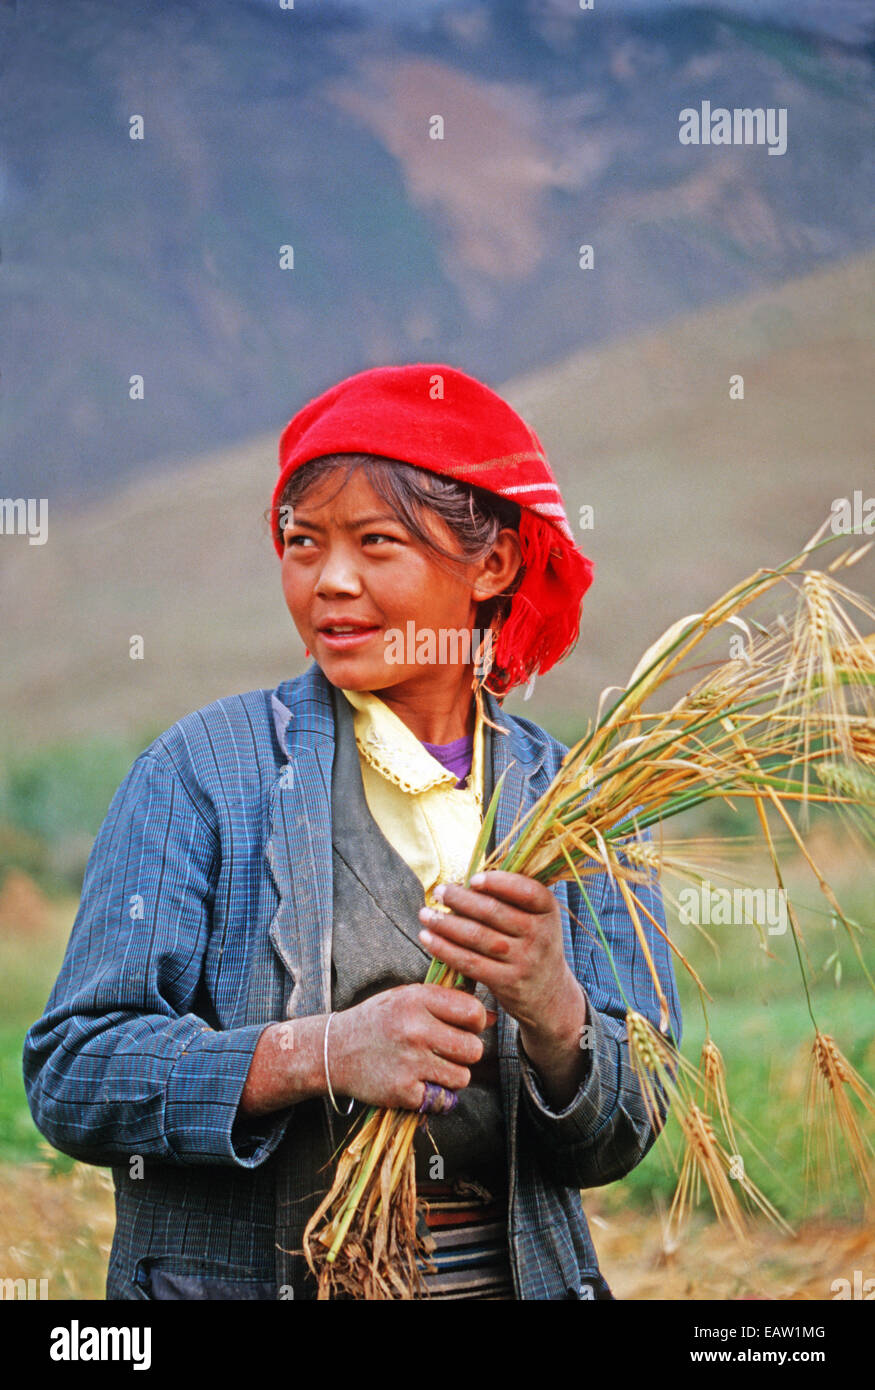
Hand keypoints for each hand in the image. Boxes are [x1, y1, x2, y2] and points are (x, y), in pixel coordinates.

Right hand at [328, 983, 490, 1110]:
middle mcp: (415, 1029)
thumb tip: (491, 1017)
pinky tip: (417, 1082)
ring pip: (462, 1077)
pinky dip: (435, 1095)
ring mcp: (409, 1062)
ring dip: (452, 1076)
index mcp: (417, 999)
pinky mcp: (403, 1091)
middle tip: (446, 1051)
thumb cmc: (378, 1020)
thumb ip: (447, 1003)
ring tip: (431, 1066)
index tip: (464, 1026)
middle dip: (465, 1053)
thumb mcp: (407, 998)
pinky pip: (443, 1099)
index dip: (475, 1022)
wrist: (334, 1051)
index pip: (473, 1012)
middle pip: (474, 1049)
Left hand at [417, 871, 587, 1107]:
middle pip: (493, 912)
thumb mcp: (537, 918)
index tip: (473, 879)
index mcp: (548, 911)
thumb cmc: (533, 945)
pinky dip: (444, 949)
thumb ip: (512, 898)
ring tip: (426, 914)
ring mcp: (524, 960)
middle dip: (460, 899)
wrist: (549, 994)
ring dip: (445, 923)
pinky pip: (469, 962)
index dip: (499, 882)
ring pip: (476, 936)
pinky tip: (427, 938)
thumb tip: (466, 880)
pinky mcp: (507, 982)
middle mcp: (540, 935)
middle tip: (439, 891)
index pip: (527, 891)